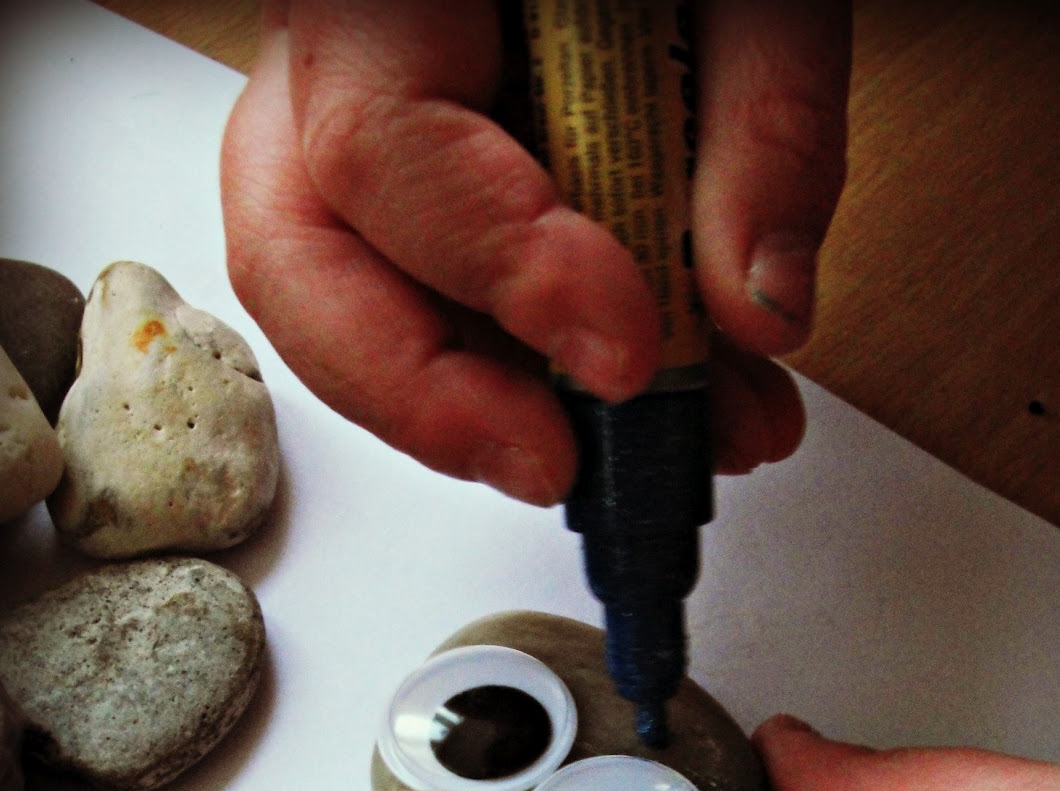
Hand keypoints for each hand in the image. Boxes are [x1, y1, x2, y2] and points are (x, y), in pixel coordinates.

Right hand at [219, 1, 849, 501]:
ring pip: (336, 306)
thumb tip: (759, 306)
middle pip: (293, 259)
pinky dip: (515, 382)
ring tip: (615, 451)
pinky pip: (413, 311)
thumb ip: (766, 119)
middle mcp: (335, 56)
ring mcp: (352, 127)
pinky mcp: (403, 196)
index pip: (380, 147)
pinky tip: (634, 402)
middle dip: (425, 399)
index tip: (624, 354)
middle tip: (554, 466)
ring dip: (470, 410)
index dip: (499, 270)